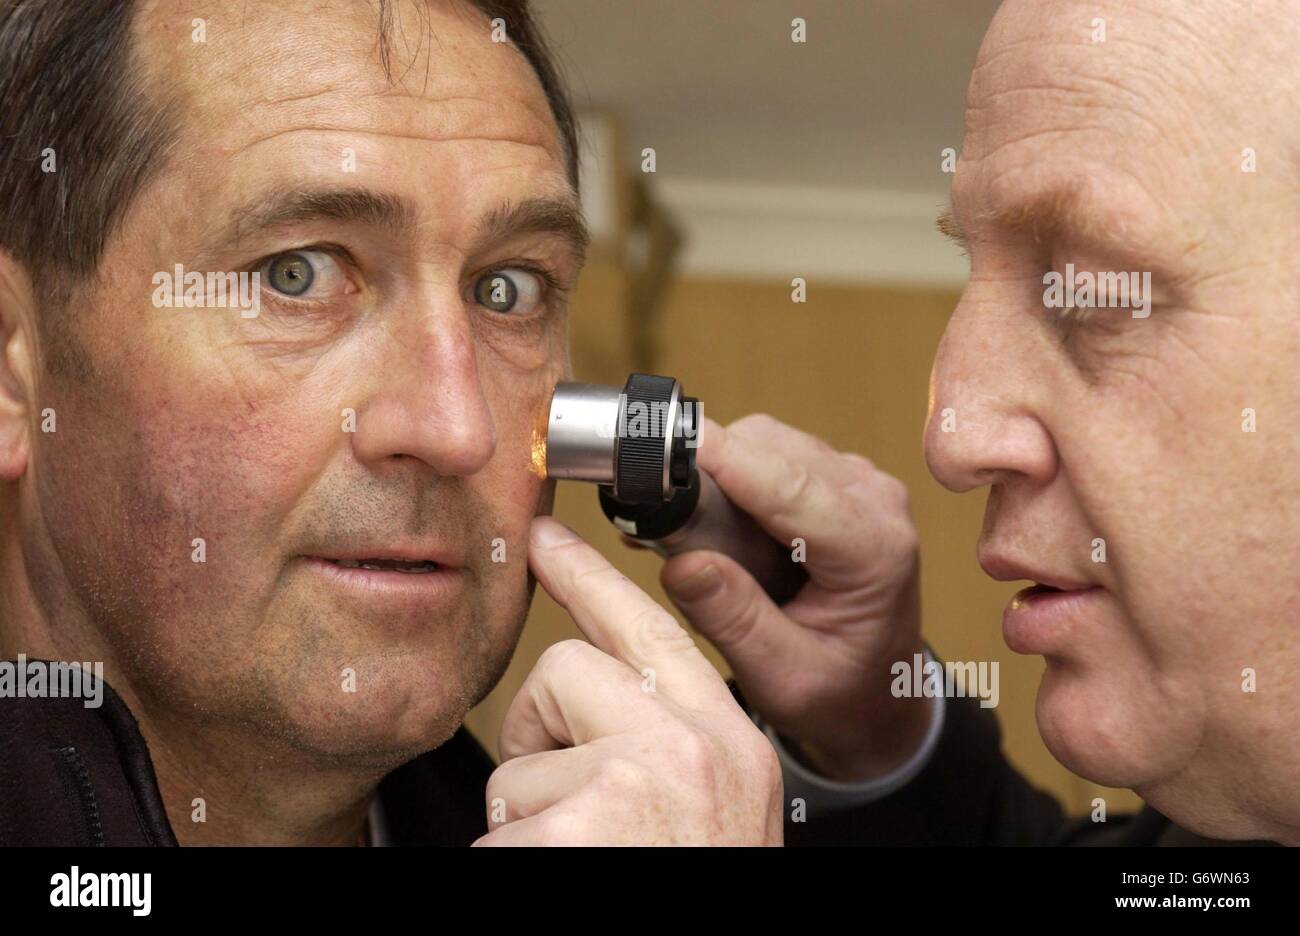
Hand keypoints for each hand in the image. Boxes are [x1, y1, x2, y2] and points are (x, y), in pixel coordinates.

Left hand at [474, 516, 783, 845]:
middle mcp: (688, 750)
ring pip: (516, 768)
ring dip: (525, 824)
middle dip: (535, 729)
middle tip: (558, 806)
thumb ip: (674, 748)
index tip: (545, 538)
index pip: (651, 631)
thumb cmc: (705, 887)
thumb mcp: (726, 808)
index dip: (588, 577)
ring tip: (580, 854)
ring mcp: (629, 785)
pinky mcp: (572, 832)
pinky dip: (509, 862)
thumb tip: (597, 718)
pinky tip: (553, 873)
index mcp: (730, 744)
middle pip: (562, 668)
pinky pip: (492, 834)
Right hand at [659, 415, 928, 781]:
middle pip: (768, 449)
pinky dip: (728, 476)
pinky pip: (768, 450)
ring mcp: (857, 481)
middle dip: (706, 476)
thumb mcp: (781, 678)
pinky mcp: (834, 476)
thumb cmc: (839, 693)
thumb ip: (734, 620)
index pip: (790, 487)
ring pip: (762, 441)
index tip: (662, 450)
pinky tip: (712, 528)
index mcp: (874, 551)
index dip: (723, 461)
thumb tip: (682, 562)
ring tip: (691, 539)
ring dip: (715, 477)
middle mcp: (874, 501)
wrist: (876, 694)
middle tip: (662, 531)